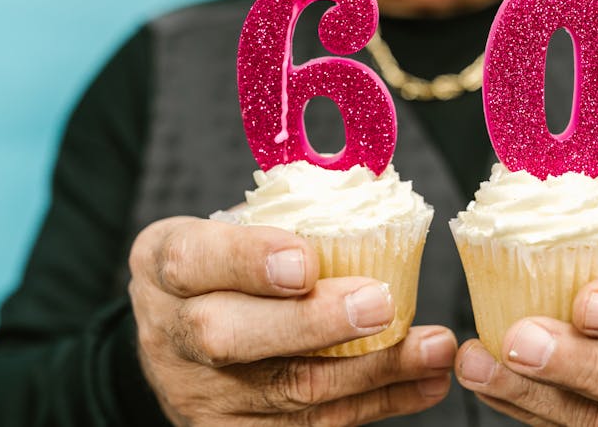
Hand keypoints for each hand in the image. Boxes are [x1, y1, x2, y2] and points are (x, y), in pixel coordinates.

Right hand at [129, 216, 455, 425]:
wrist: (180, 347)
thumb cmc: (224, 271)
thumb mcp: (228, 230)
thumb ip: (283, 217)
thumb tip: (376, 194)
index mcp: (165, 264)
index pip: (192, 258)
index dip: (248, 261)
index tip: (305, 261)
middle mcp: (171, 332)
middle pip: (231, 336)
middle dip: (314, 323)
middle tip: (381, 304)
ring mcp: (201, 393)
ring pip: (288, 389)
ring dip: (372, 370)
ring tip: (432, 347)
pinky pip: (312, 425)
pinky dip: (378, 403)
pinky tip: (422, 382)